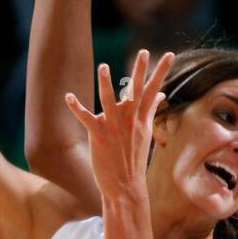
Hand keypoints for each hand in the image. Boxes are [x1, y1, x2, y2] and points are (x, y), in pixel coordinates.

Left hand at [65, 48, 173, 198]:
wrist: (126, 187)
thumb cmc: (134, 159)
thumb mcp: (145, 133)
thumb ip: (151, 111)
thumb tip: (161, 97)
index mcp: (140, 119)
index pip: (153, 90)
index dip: (161, 71)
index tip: (169, 54)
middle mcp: (129, 120)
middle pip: (136, 91)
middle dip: (140, 71)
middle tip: (143, 51)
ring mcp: (114, 128)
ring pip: (110, 101)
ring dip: (106, 84)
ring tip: (103, 67)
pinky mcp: (98, 136)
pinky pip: (86, 118)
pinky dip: (76, 108)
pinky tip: (68, 96)